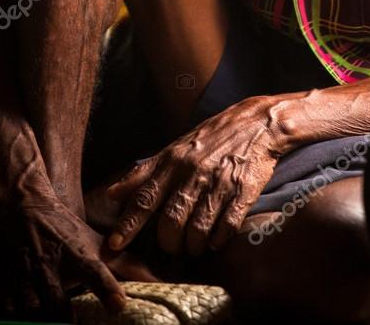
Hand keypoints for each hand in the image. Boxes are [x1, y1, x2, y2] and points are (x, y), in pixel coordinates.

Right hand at [0, 179, 155, 317]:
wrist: (23, 205)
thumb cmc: (67, 231)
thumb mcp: (96, 243)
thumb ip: (127, 266)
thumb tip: (160, 283)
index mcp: (78, 253)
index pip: (96, 271)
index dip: (107, 289)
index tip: (119, 306)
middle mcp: (52, 263)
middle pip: (56, 301)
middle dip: (63, 316)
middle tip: (72, 324)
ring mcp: (25, 273)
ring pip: (31, 310)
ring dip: (39, 317)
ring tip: (47, 318)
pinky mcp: (3, 282)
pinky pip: (9, 311)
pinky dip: (16, 315)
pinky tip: (25, 314)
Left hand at [106, 95, 284, 257]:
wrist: (257, 123)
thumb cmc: (211, 138)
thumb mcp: (175, 148)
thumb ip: (144, 172)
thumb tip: (111, 194)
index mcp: (173, 161)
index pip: (144, 197)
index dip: (128, 224)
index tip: (115, 245)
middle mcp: (193, 172)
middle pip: (170, 222)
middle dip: (168, 243)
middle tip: (173, 246)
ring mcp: (218, 182)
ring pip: (197, 230)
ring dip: (193, 246)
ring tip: (194, 245)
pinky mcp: (243, 192)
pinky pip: (226, 228)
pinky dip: (218, 240)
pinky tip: (216, 238)